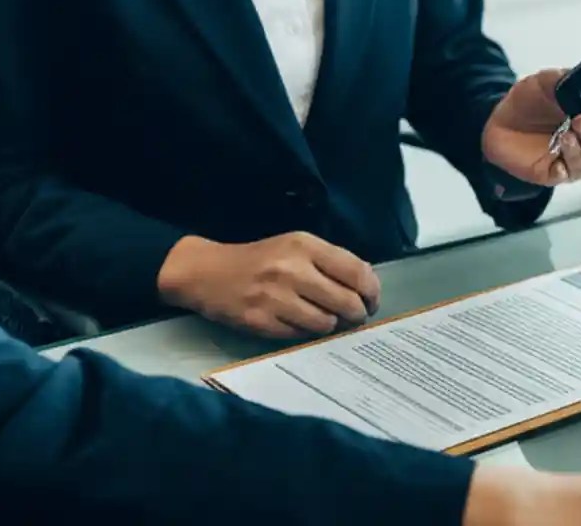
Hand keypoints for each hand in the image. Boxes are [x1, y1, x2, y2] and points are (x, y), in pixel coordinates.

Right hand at [157, 232, 380, 338]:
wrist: (207, 272)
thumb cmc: (260, 260)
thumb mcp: (295, 247)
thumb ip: (330, 262)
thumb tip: (367, 285)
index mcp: (305, 245)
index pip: (357, 272)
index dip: (372, 292)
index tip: (372, 302)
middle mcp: (291, 269)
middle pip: (347, 302)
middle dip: (356, 314)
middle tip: (354, 317)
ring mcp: (275, 296)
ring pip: (326, 323)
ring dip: (330, 325)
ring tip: (322, 319)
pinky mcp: (260, 321)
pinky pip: (300, 335)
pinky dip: (305, 332)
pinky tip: (297, 323)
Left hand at [483, 69, 580, 185]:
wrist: (498, 121)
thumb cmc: (529, 102)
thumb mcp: (546, 82)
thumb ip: (567, 79)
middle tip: (580, 121)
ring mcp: (573, 162)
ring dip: (580, 148)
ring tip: (564, 134)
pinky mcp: (553, 174)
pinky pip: (565, 176)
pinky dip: (563, 168)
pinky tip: (555, 160)